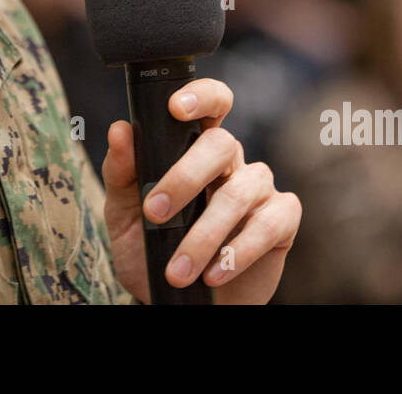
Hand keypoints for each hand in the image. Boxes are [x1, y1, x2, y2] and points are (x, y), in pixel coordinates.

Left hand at [101, 78, 301, 303]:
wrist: (178, 305)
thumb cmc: (153, 254)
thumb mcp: (125, 217)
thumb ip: (121, 175)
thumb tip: (119, 130)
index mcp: (196, 150)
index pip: (211, 105)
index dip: (202, 95)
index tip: (176, 107)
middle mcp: (232, 162)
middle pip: (223, 143)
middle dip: (185, 176)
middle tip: (155, 213)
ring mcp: (260, 190)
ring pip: (242, 190)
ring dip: (204, 234)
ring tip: (178, 271)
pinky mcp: (282, 222)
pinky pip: (269, 224)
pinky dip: (238, 251)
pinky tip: (214, 273)